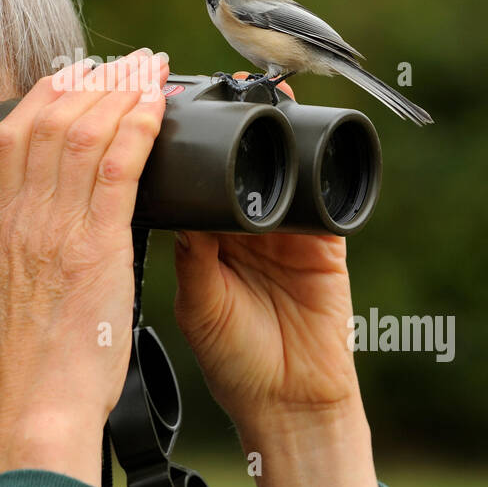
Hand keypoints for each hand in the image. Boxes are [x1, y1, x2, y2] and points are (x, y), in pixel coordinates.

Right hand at [0, 48, 169, 486]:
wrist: (44, 401)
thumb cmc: (44, 355)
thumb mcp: (25, 285)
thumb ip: (38, 241)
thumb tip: (60, 213)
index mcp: (7, 224)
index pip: (15, 132)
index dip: (50, 91)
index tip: (81, 73)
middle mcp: (25, 216)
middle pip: (49, 118)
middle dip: (93, 77)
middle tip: (130, 60)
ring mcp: (57, 228)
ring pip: (81, 130)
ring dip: (121, 89)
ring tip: (151, 68)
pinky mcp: (94, 246)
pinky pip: (115, 167)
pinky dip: (138, 126)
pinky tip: (160, 105)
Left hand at [172, 73, 379, 486]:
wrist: (289, 401)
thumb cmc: (236, 358)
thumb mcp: (200, 301)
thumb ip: (192, 252)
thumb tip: (174, 200)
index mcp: (209, 235)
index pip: (193, 176)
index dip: (181, 147)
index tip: (162, 112)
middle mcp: (247, 222)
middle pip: (235, 155)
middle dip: (222, 120)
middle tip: (205, 85)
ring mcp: (288, 225)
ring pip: (278, 159)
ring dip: (268, 123)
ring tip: (254, 90)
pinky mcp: (325, 236)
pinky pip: (323, 187)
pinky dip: (317, 155)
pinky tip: (300, 129)